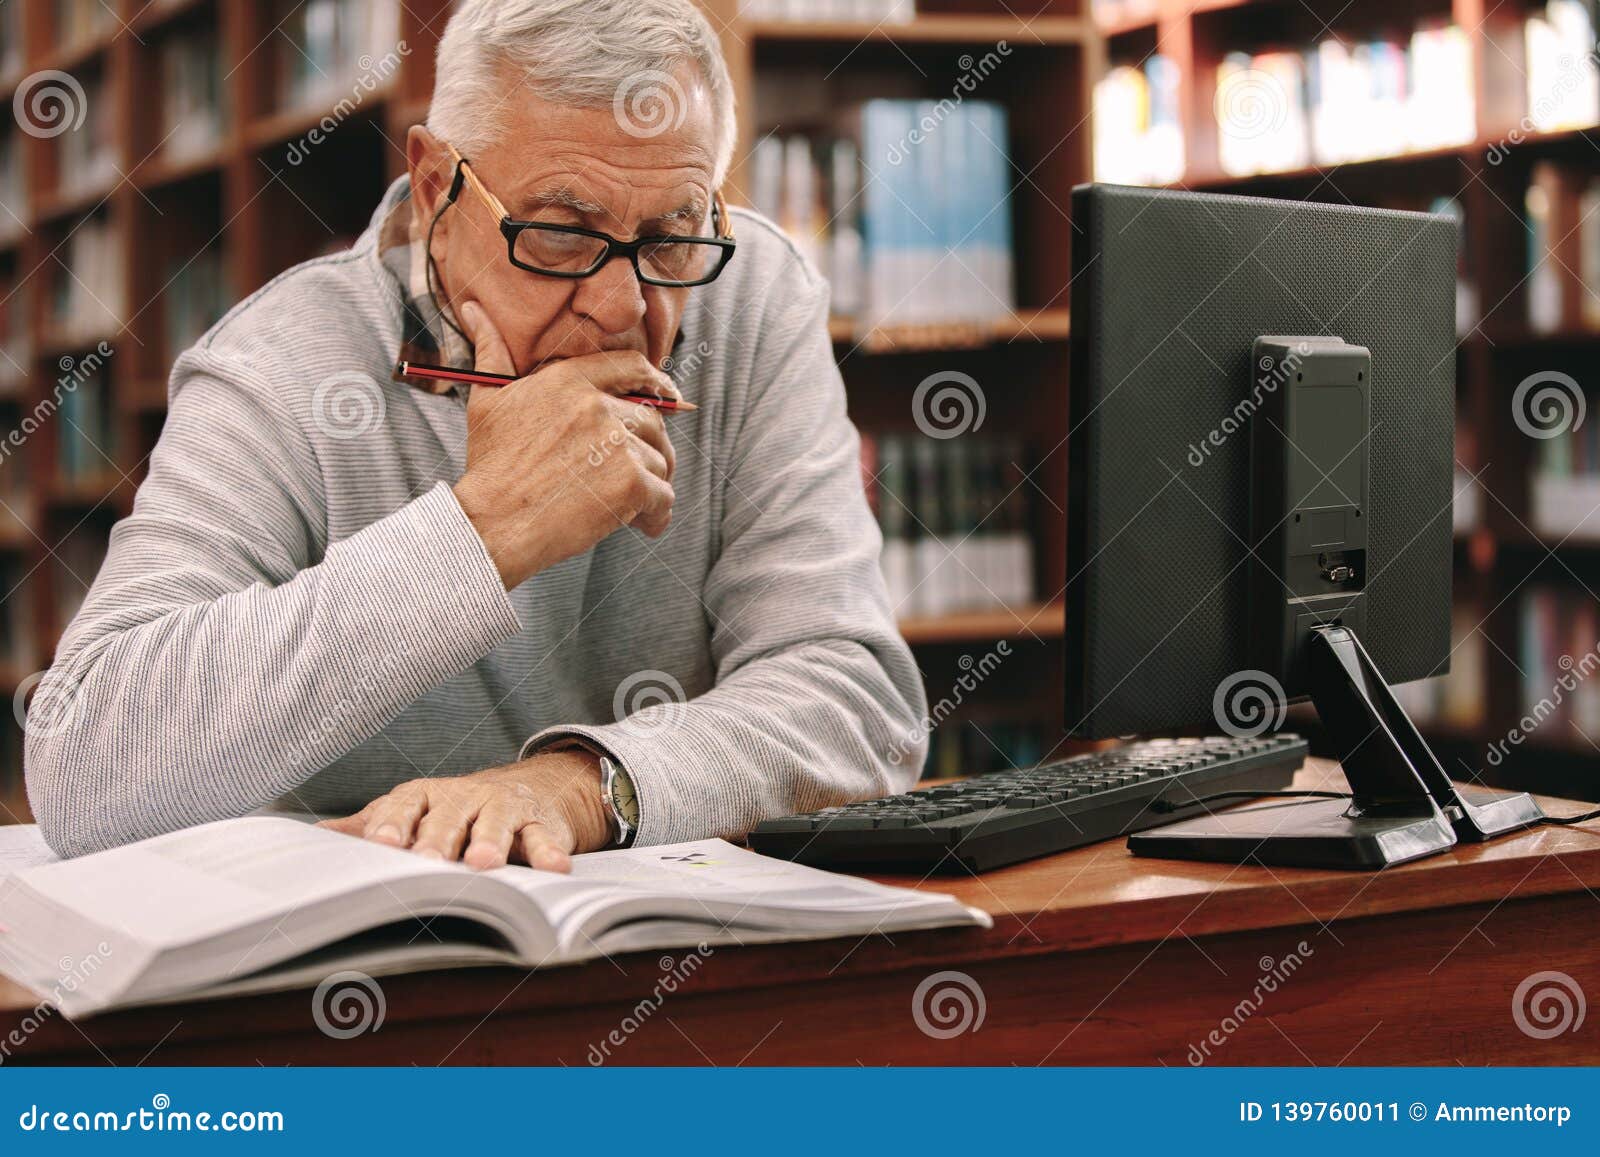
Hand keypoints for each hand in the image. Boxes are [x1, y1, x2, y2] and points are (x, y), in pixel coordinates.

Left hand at [318, 750, 612, 871]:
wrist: (527, 789)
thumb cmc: (454, 810)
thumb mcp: (414, 812)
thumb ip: (370, 825)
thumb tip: (313, 837)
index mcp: (426, 796)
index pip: (406, 805)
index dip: (394, 823)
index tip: (381, 844)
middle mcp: (464, 797)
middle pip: (448, 816)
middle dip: (438, 838)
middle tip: (427, 861)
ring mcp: (502, 808)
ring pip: (495, 821)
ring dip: (490, 840)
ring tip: (484, 862)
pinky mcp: (539, 822)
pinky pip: (543, 837)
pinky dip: (548, 851)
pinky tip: (554, 867)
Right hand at [452, 301, 679, 588]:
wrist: (493, 521)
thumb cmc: (490, 466)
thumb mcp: (487, 400)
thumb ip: (491, 351)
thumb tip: (473, 309)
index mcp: (569, 380)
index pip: (632, 366)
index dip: (657, 381)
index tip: (670, 396)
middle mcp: (598, 406)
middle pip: (652, 420)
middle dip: (652, 447)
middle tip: (641, 472)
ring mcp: (618, 444)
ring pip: (660, 460)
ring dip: (651, 484)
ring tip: (631, 506)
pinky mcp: (631, 482)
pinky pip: (663, 495)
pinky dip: (657, 514)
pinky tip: (642, 524)